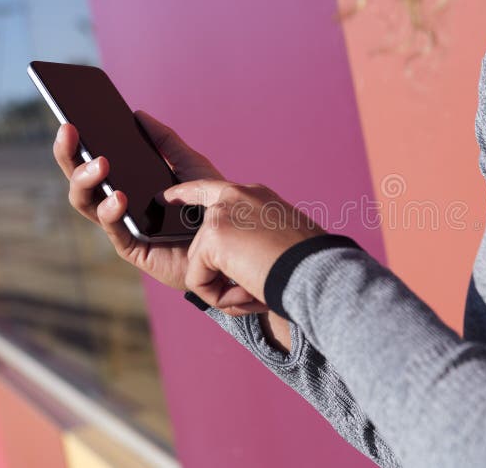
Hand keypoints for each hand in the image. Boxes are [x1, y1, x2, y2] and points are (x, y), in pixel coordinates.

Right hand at [52, 110, 265, 315]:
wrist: (228, 242)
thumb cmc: (208, 205)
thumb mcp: (190, 165)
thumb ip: (166, 141)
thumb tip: (138, 114)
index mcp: (125, 180)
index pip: (89, 160)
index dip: (74, 142)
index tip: (69, 121)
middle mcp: (115, 202)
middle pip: (79, 179)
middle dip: (69, 155)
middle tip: (70, 132)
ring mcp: (121, 225)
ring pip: (85, 202)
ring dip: (86, 181)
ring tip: (101, 164)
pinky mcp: (132, 247)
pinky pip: (113, 229)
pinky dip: (111, 211)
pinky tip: (118, 197)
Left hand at [163, 179, 324, 306]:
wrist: (320, 272)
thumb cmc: (309, 266)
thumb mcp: (280, 243)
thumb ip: (253, 241)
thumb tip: (233, 266)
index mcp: (254, 197)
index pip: (208, 188)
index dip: (184, 193)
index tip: (165, 197)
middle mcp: (235, 195)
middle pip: (200, 241)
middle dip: (217, 274)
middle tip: (252, 287)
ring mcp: (222, 213)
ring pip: (199, 265)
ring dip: (224, 288)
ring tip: (258, 290)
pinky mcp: (213, 236)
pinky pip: (197, 281)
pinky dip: (220, 297)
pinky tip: (248, 293)